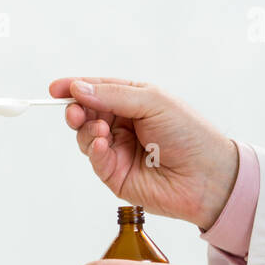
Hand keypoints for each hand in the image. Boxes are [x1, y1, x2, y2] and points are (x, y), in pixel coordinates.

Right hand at [48, 76, 239, 230]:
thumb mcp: (152, 102)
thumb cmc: (189, 134)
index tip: (56, 89)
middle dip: (76, 110)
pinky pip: (95, 159)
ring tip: (101, 131)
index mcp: (134, 102)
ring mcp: (118, 150)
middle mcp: (123, 125)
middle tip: (75, 111)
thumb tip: (78, 89)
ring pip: (85, 136)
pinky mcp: (116, 175)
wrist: (208, 177)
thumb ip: (113, 95)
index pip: (98, 91)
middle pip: (86, 113)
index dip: (76, 88)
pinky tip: (103, 145)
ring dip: (87, 130)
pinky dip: (94, 150)